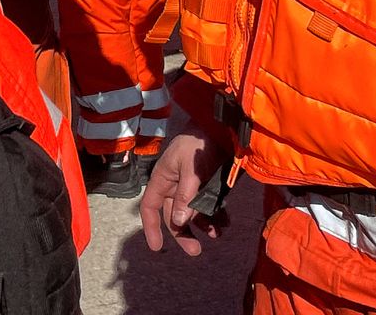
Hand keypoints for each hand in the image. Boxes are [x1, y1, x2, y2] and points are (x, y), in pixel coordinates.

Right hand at [139, 127, 227, 255]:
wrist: (220, 126)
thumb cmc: (199, 143)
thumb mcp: (191, 169)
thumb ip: (186, 196)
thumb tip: (180, 222)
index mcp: (163, 180)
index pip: (150, 207)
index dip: (151, 227)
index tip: (157, 247)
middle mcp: (174, 186)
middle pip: (174, 216)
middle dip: (184, 233)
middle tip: (196, 250)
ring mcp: (191, 187)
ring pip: (193, 214)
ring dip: (203, 226)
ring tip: (218, 233)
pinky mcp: (207, 186)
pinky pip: (208, 206)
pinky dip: (215, 216)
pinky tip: (225, 223)